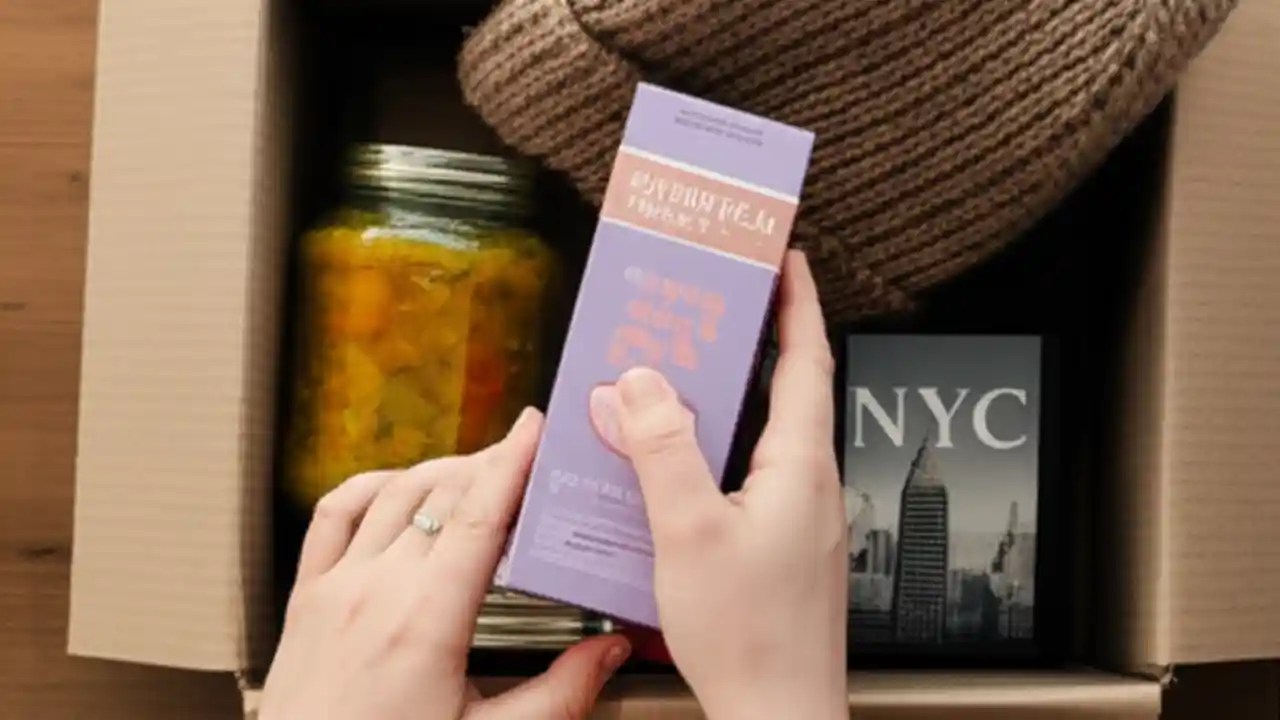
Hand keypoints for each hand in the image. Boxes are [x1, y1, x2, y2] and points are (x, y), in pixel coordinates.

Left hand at [259, 409, 630, 719]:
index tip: (536, 426)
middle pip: (443, 493)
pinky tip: (399, 488)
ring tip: (479, 472)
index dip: (512, 461)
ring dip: (442, 470)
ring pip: (395, 493)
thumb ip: (557, 695)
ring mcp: (335, 587)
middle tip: (530, 458)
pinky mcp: (305, 598)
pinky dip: (372, 486)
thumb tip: (609, 652)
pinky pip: (334, 514)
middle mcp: (377, 589)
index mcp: (426, 621)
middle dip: (491, 464)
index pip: (480, 514)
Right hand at [592, 251, 847, 719]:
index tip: (781, 257)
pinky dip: (711, 453)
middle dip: (744, 344)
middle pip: (780, 390)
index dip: (796, 301)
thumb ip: (663, 450)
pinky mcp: (779, 546)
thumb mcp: (689, 532)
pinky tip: (667, 470)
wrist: (778, 717)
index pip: (805, 359)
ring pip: (758, 436)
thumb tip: (638, 383)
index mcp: (800, 465)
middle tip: (703, 309)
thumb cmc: (750, 638)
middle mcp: (808, 483)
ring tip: (669, 380)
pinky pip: (745, 476)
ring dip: (720, 403)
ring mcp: (798, 516)